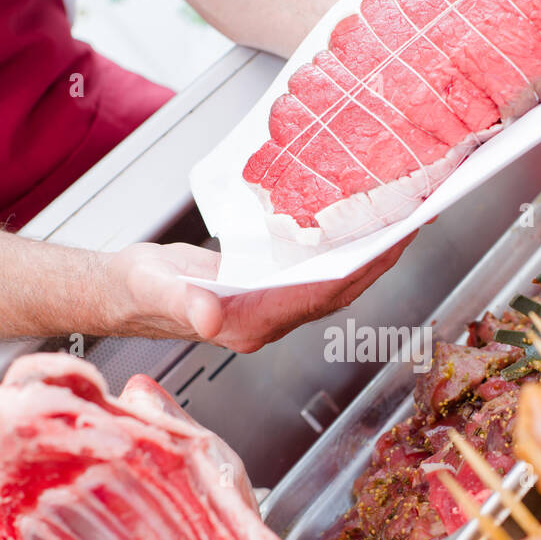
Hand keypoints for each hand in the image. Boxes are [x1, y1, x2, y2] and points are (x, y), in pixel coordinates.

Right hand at [103, 234, 415, 350]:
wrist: (123, 293)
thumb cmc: (137, 292)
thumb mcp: (156, 289)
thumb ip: (184, 303)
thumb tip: (211, 319)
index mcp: (251, 323)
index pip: (323, 296)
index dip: (363, 269)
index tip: (394, 240)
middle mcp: (270, 318)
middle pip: (342, 288)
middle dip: (381, 257)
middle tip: (416, 217)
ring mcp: (271, 305)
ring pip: (334, 280)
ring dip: (368, 253)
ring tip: (400, 217)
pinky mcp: (267, 288)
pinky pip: (316, 269)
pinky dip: (342, 248)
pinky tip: (356, 223)